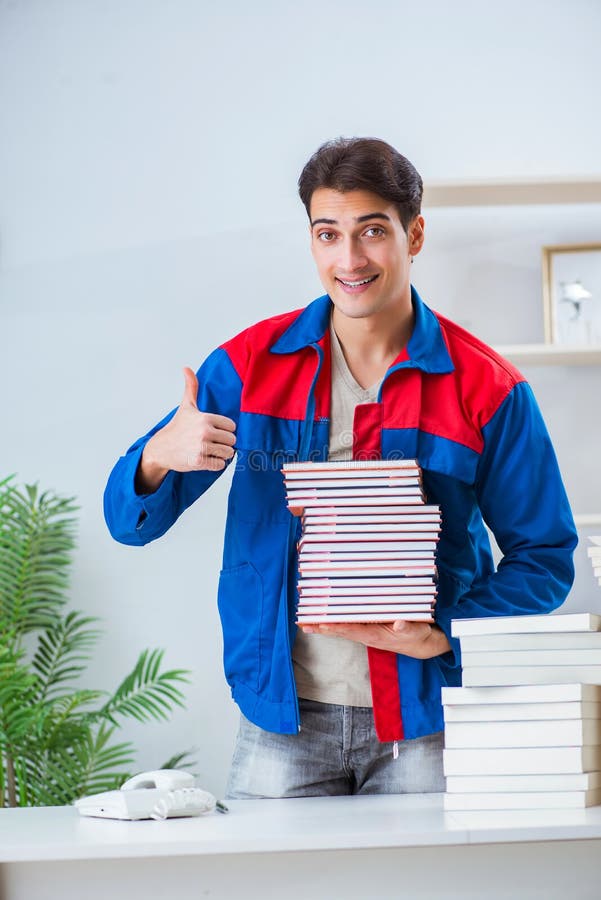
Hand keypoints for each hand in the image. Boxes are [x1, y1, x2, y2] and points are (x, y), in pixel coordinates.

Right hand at [143, 367, 236, 473]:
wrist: (160, 449)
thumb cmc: (177, 427)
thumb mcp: (186, 406)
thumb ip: (191, 387)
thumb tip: (186, 368)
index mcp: (205, 418)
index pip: (232, 426)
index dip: (224, 430)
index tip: (213, 431)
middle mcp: (204, 431)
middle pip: (232, 440)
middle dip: (224, 443)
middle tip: (211, 443)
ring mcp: (202, 447)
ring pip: (228, 453)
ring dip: (221, 454)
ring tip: (208, 451)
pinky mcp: (199, 461)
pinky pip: (220, 465)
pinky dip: (215, 464)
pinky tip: (205, 459)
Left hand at [300, 619, 450, 659]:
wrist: (420, 644)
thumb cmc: (417, 635)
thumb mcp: (417, 630)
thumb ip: (409, 627)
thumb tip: (400, 623)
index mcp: (376, 635)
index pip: (353, 630)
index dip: (338, 627)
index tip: (323, 624)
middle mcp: (366, 635)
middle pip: (340, 631)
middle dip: (322, 628)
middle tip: (303, 624)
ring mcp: (364, 632)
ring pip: (340, 628)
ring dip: (323, 625)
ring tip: (304, 622)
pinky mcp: (365, 628)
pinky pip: (345, 624)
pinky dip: (331, 621)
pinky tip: (320, 619)